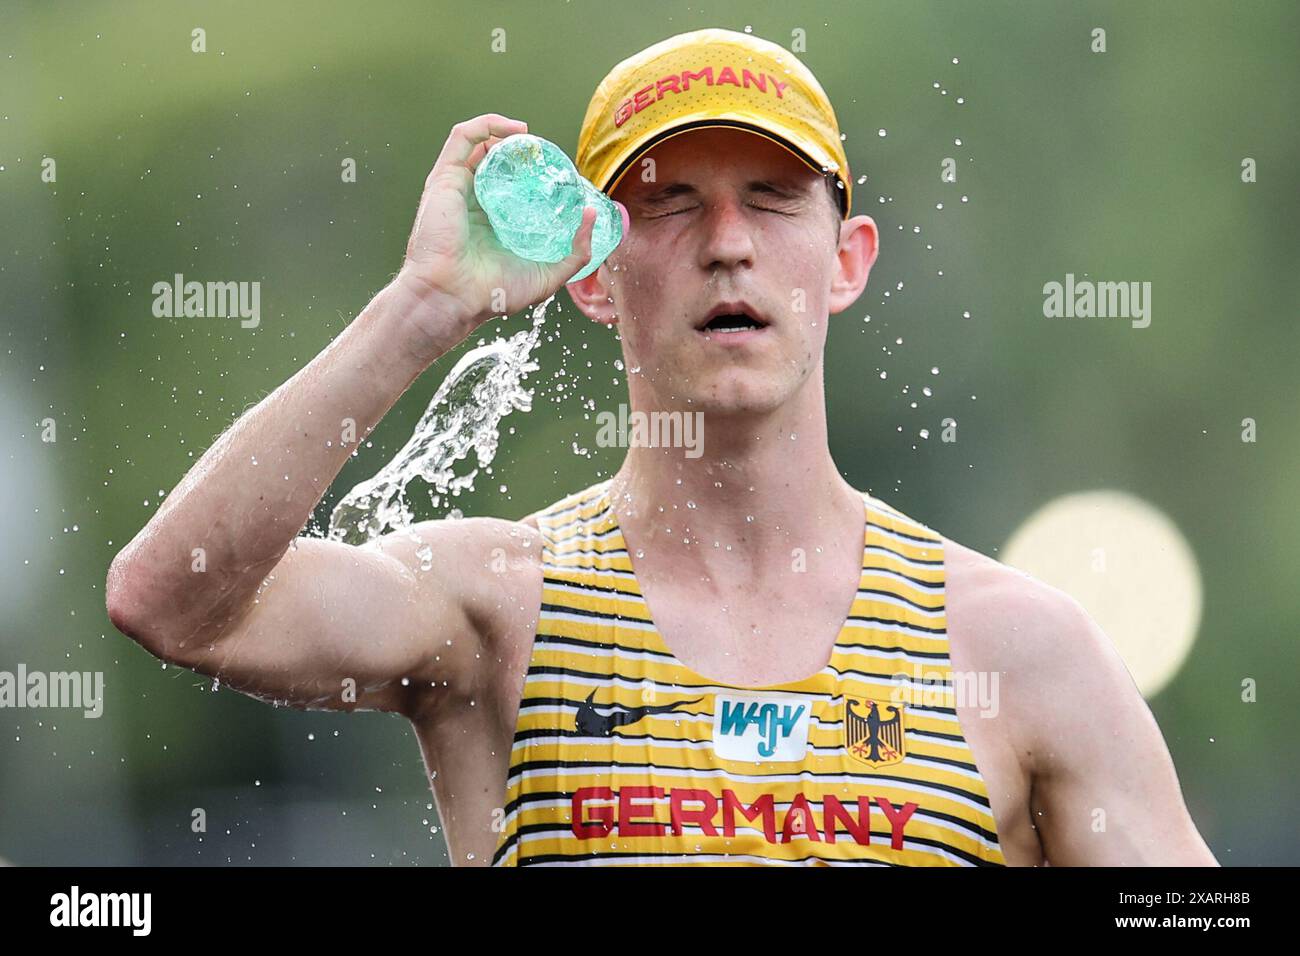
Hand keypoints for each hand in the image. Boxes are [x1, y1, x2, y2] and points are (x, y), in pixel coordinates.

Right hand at [393, 113, 602, 356]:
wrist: (454, 297)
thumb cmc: (494, 293)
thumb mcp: (548, 275)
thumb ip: (576, 252)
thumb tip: (591, 215)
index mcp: (492, 223)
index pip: (514, 188)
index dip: (535, 175)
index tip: (558, 174)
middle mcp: (474, 202)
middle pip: (498, 163)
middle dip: (522, 152)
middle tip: (544, 155)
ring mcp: (458, 188)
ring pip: (480, 144)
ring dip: (506, 133)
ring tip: (530, 137)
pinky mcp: (445, 178)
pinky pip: (463, 137)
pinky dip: (488, 123)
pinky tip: (514, 129)